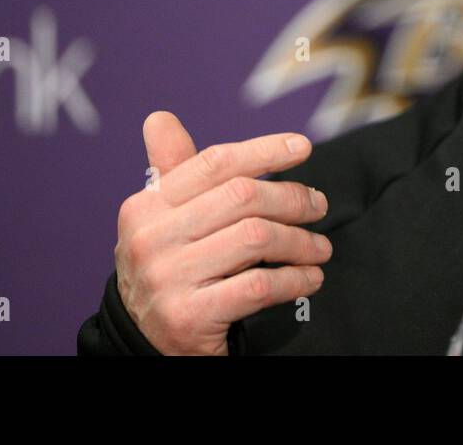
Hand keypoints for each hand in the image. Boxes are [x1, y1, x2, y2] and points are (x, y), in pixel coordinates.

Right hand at [113, 111, 331, 354]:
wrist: (142, 343)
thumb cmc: (166, 269)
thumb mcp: (160, 221)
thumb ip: (172, 172)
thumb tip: (159, 118)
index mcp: (145, 206)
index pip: (214, 163)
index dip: (264, 150)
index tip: (304, 147)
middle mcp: (150, 238)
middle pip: (242, 197)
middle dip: (292, 198)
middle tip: (318, 206)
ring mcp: (167, 278)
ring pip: (256, 238)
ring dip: (300, 242)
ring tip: (319, 248)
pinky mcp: (188, 317)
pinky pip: (259, 285)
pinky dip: (295, 280)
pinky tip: (309, 278)